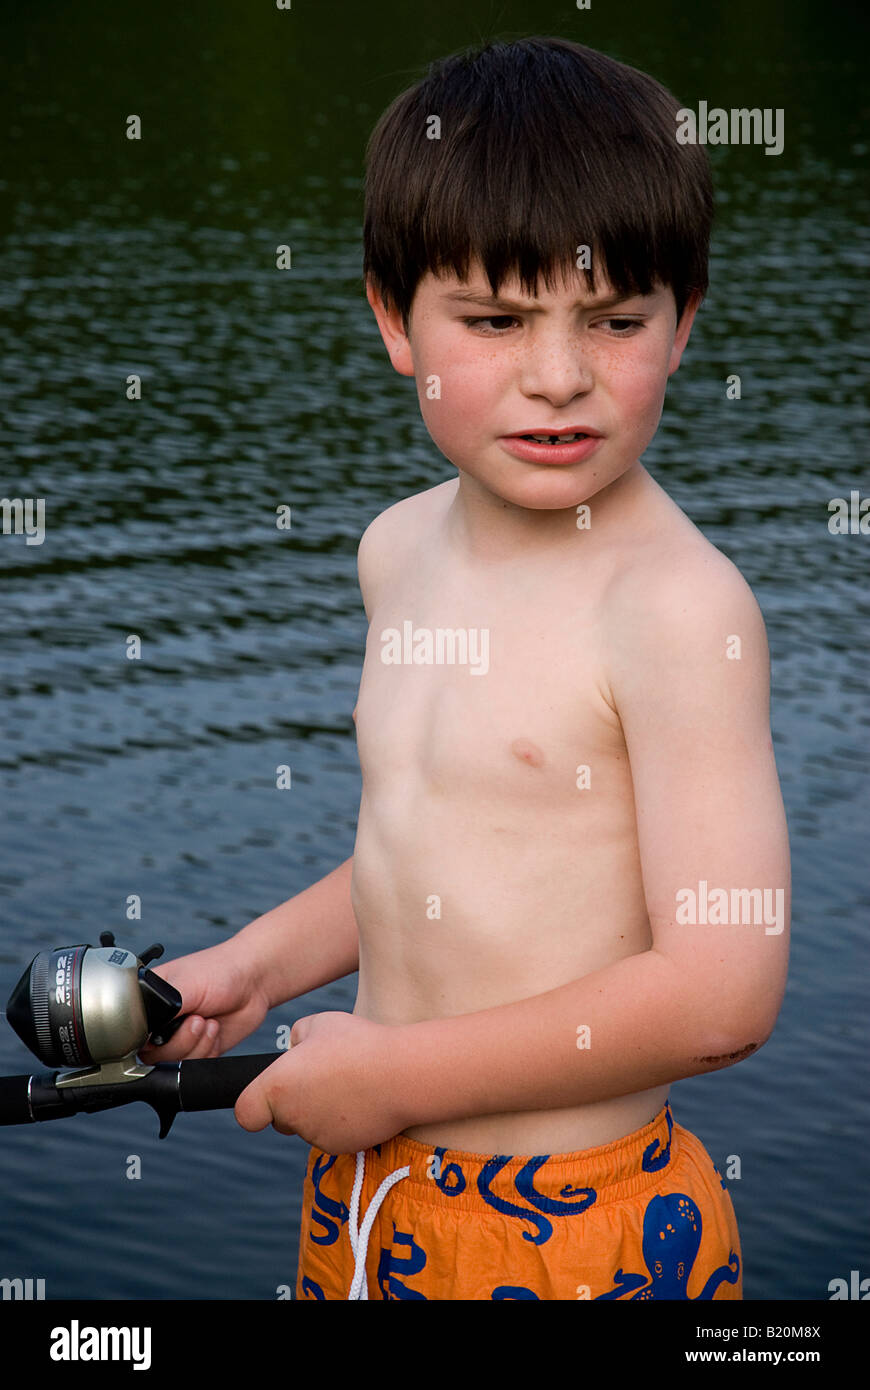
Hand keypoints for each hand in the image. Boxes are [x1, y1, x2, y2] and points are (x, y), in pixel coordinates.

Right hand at [139, 939, 270, 1061]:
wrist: (253, 982)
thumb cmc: (219, 971)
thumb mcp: (184, 985)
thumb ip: (160, 1008)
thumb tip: (143, 1030)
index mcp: (146, 1001)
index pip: (129, 1031)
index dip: (145, 1037)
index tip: (165, 1029)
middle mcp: (159, 1022)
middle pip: (150, 1055)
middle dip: (179, 1041)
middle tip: (196, 1020)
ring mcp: (178, 1037)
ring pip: (172, 1064)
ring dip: (195, 1045)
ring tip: (208, 1022)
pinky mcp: (197, 1050)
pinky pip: (193, 1067)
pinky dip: (206, 1052)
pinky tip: (214, 1030)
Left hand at [234, 1011, 408, 1153]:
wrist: (401, 1074)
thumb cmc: (358, 1043)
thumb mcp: (318, 1023)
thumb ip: (296, 1037)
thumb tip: (294, 1049)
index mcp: (277, 1087)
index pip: (245, 1114)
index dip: (253, 1105)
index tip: (268, 1095)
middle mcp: (292, 1118)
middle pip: (280, 1120)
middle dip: (293, 1104)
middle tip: (320, 1077)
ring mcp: (316, 1136)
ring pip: (308, 1127)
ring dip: (319, 1112)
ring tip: (347, 1084)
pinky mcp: (341, 1148)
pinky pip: (332, 1136)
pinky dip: (341, 1123)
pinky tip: (360, 1100)